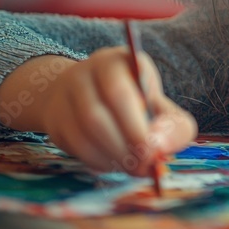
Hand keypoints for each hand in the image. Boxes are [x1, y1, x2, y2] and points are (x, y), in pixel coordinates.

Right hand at [35, 47, 196, 176]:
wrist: (91, 95)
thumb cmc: (136, 102)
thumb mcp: (160, 105)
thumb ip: (172, 125)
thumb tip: (160, 148)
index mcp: (119, 61)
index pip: (119, 92)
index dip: (135, 126)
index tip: (153, 151)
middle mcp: (86, 72)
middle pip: (96, 114)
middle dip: (124, 145)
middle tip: (145, 165)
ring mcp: (66, 94)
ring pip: (83, 132)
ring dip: (112, 156)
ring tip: (134, 167)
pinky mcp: (55, 118)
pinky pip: (74, 145)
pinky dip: (98, 160)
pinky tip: (115, 163)